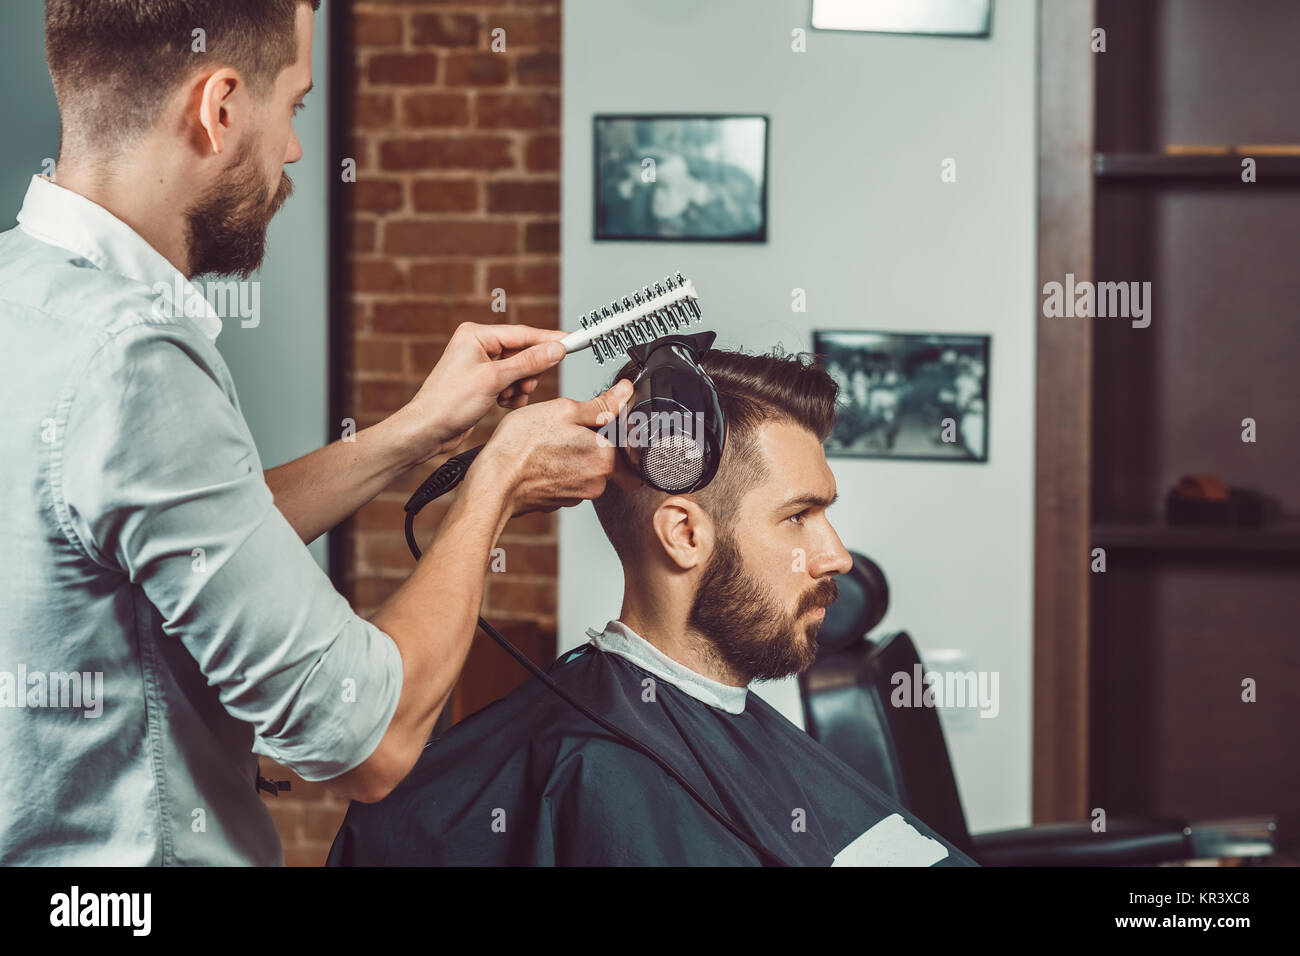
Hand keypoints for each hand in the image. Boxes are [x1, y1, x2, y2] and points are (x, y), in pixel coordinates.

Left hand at [402, 322, 568, 462]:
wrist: (428, 431)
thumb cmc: (448, 403)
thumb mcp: (494, 379)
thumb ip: (529, 363)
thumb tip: (556, 349)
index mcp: (476, 335)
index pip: (523, 334)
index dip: (549, 340)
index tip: (573, 342)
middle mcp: (479, 347)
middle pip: (524, 352)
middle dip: (528, 373)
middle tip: (524, 386)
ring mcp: (481, 365)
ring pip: (520, 371)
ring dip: (520, 387)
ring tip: (507, 397)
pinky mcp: (483, 383)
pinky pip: (512, 384)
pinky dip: (512, 395)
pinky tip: (502, 404)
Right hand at [470, 378, 635, 515]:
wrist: (494, 483)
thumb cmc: (521, 446)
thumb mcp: (563, 410)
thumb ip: (600, 404)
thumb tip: (624, 392)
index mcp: (605, 456)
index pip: (623, 434)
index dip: (608, 420)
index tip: (591, 417)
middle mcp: (598, 481)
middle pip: (605, 452)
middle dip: (590, 439)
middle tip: (563, 430)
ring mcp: (580, 495)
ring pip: (586, 466)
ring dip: (574, 454)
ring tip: (548, 445)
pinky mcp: (562, 502)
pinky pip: (569, 479)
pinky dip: (560, 469)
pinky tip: (541, 460)